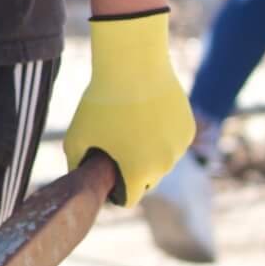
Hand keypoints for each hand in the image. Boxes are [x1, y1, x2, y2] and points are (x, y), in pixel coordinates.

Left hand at [63, 11, 194, 206]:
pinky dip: (162, 136)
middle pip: (146, 181)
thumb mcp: (77, 136)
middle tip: (117, 148)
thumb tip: (79, 177)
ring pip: (162, 161)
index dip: (115, 190)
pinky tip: (148, 118)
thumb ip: (76, 164)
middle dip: (133, 171)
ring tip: (131, 130)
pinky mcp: (187, 129)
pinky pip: (173, 142)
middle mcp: (163, 165)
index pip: (129, 199)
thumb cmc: (101, 103)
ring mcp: (179, 147)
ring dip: (149, 153)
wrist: (132, 67)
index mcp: (138, 173)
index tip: (108, 176)